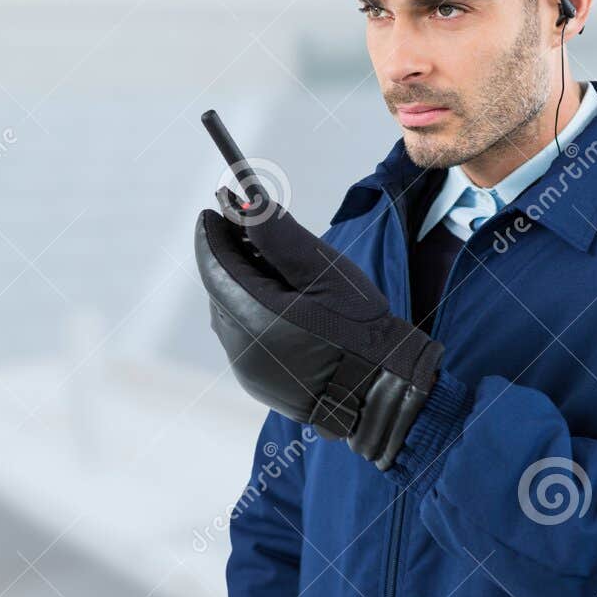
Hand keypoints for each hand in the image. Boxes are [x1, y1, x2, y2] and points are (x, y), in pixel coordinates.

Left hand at [194, 187, 443, 469]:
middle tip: (248, 226)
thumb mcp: (326, 274)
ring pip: (229, 313)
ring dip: (242, 284)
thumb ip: (281, 238)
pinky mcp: (257, 382)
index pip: (215, 266)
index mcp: (253, 318)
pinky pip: (243, 337)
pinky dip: (251, 312)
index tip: (216, 207)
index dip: (213, 234)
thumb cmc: (360, 328)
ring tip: (272, 264)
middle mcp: (239, 347)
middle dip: (230, 255)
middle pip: (221, 288)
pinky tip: (279, 302)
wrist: (382, 391)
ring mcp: (246, 369)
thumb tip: (249, 206)